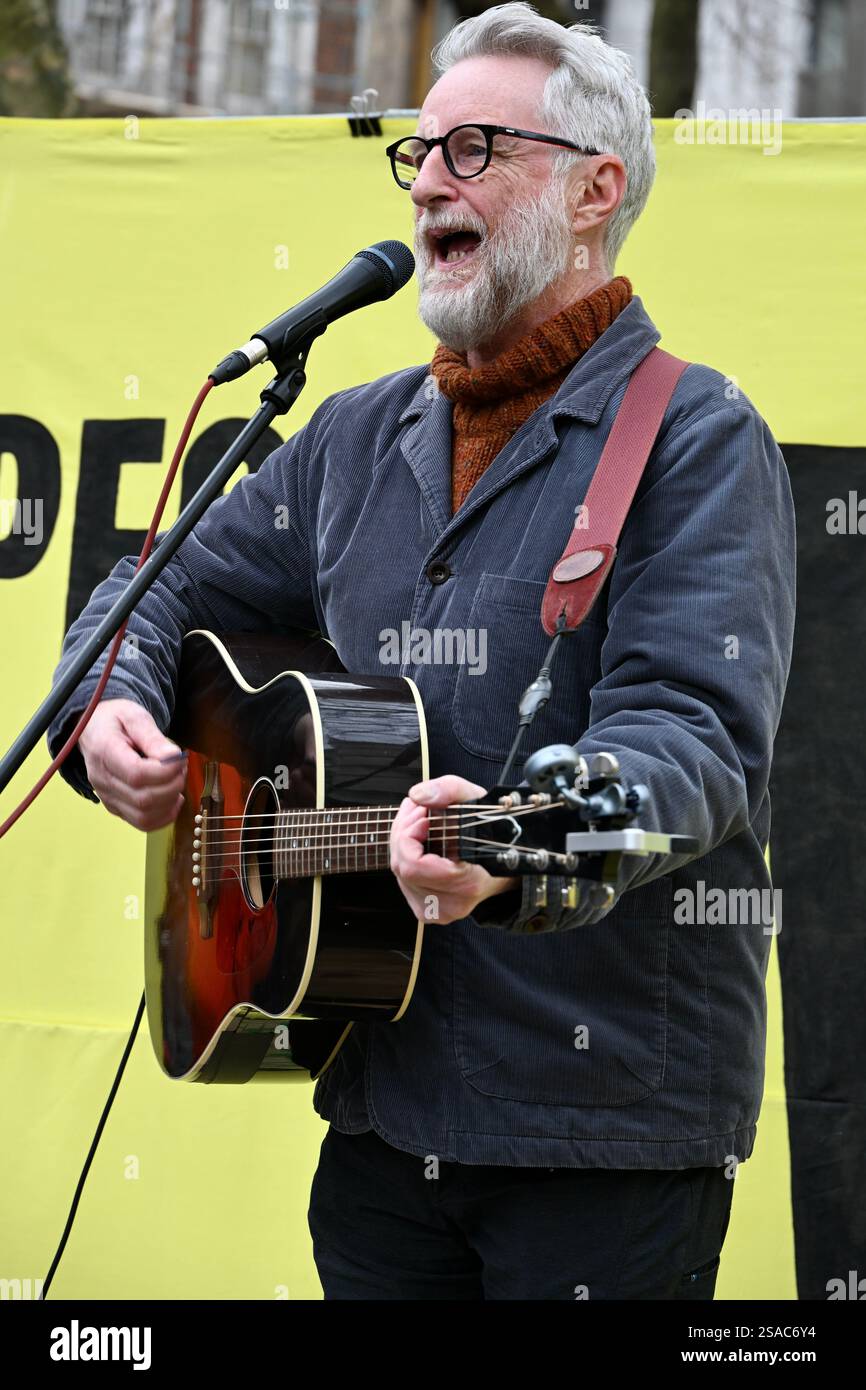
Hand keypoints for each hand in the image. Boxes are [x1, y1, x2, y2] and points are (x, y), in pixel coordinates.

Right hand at [78, 699, 186, 830]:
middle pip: (143, 799)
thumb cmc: (116, 720)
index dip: (165, 771)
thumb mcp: (134, 716)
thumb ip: (153, 737)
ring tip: (177, 779)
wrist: (96, 729)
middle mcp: (102, 780)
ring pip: (144, 816)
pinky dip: (164, 816)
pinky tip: (173, 799)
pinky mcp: (115, 807)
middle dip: (173, 785)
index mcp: (104, 752)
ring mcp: (107, 797)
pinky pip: (142, 823)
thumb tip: (173, 757)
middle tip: (181, 766)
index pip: (136, 774)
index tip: (179, 757)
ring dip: (170, 801)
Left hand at [389, 774, 518, 924]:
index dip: (410, 834)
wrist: (505, 862)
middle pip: (400, 866)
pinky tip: (419, 844)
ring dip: (403, 843)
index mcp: (468, 884)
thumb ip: (449, 790)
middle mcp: (451, 904)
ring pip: (398, 873)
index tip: (423, 815)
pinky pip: (403, 882)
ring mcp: (438, 912)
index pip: (413, 865)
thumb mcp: (476, 799)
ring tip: (420, 823)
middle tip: (418, 810)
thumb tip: (417, 796)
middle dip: (404, 832)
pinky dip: (406, 857)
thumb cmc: (491, 832)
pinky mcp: (427, 912)